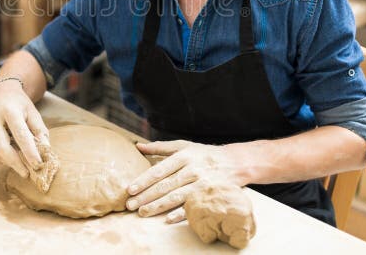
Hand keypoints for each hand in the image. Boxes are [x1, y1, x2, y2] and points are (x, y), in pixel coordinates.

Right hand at [0, 79, 48, 177]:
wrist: (1, 93)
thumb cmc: (20, 105)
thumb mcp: (33, 113)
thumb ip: (40, 131)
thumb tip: (45, 152)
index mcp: (10, 111)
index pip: (20, 135)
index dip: (29, 152)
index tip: (38, 165)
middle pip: (2, 148)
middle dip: (16, 164)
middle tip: (27, 173)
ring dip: (5, 163)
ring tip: (17, 163)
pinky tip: (6, 158)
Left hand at [126, 140, 252, 222]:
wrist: (235, 163)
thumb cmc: (203, 154)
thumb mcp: (184, 146)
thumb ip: (160, 147)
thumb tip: (138, 146)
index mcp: (184, 156)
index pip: (160, 170)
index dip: (144, 180)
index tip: (130, 189)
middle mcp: (192, 170)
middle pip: (165, 185)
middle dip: (146, 196)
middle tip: (130, 205)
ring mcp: (201, 184)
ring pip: (176, 197)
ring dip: (158, 206)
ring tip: (143, 213)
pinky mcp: (209, 196)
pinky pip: (193, 207)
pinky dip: (180, 214)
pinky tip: (167, 219)